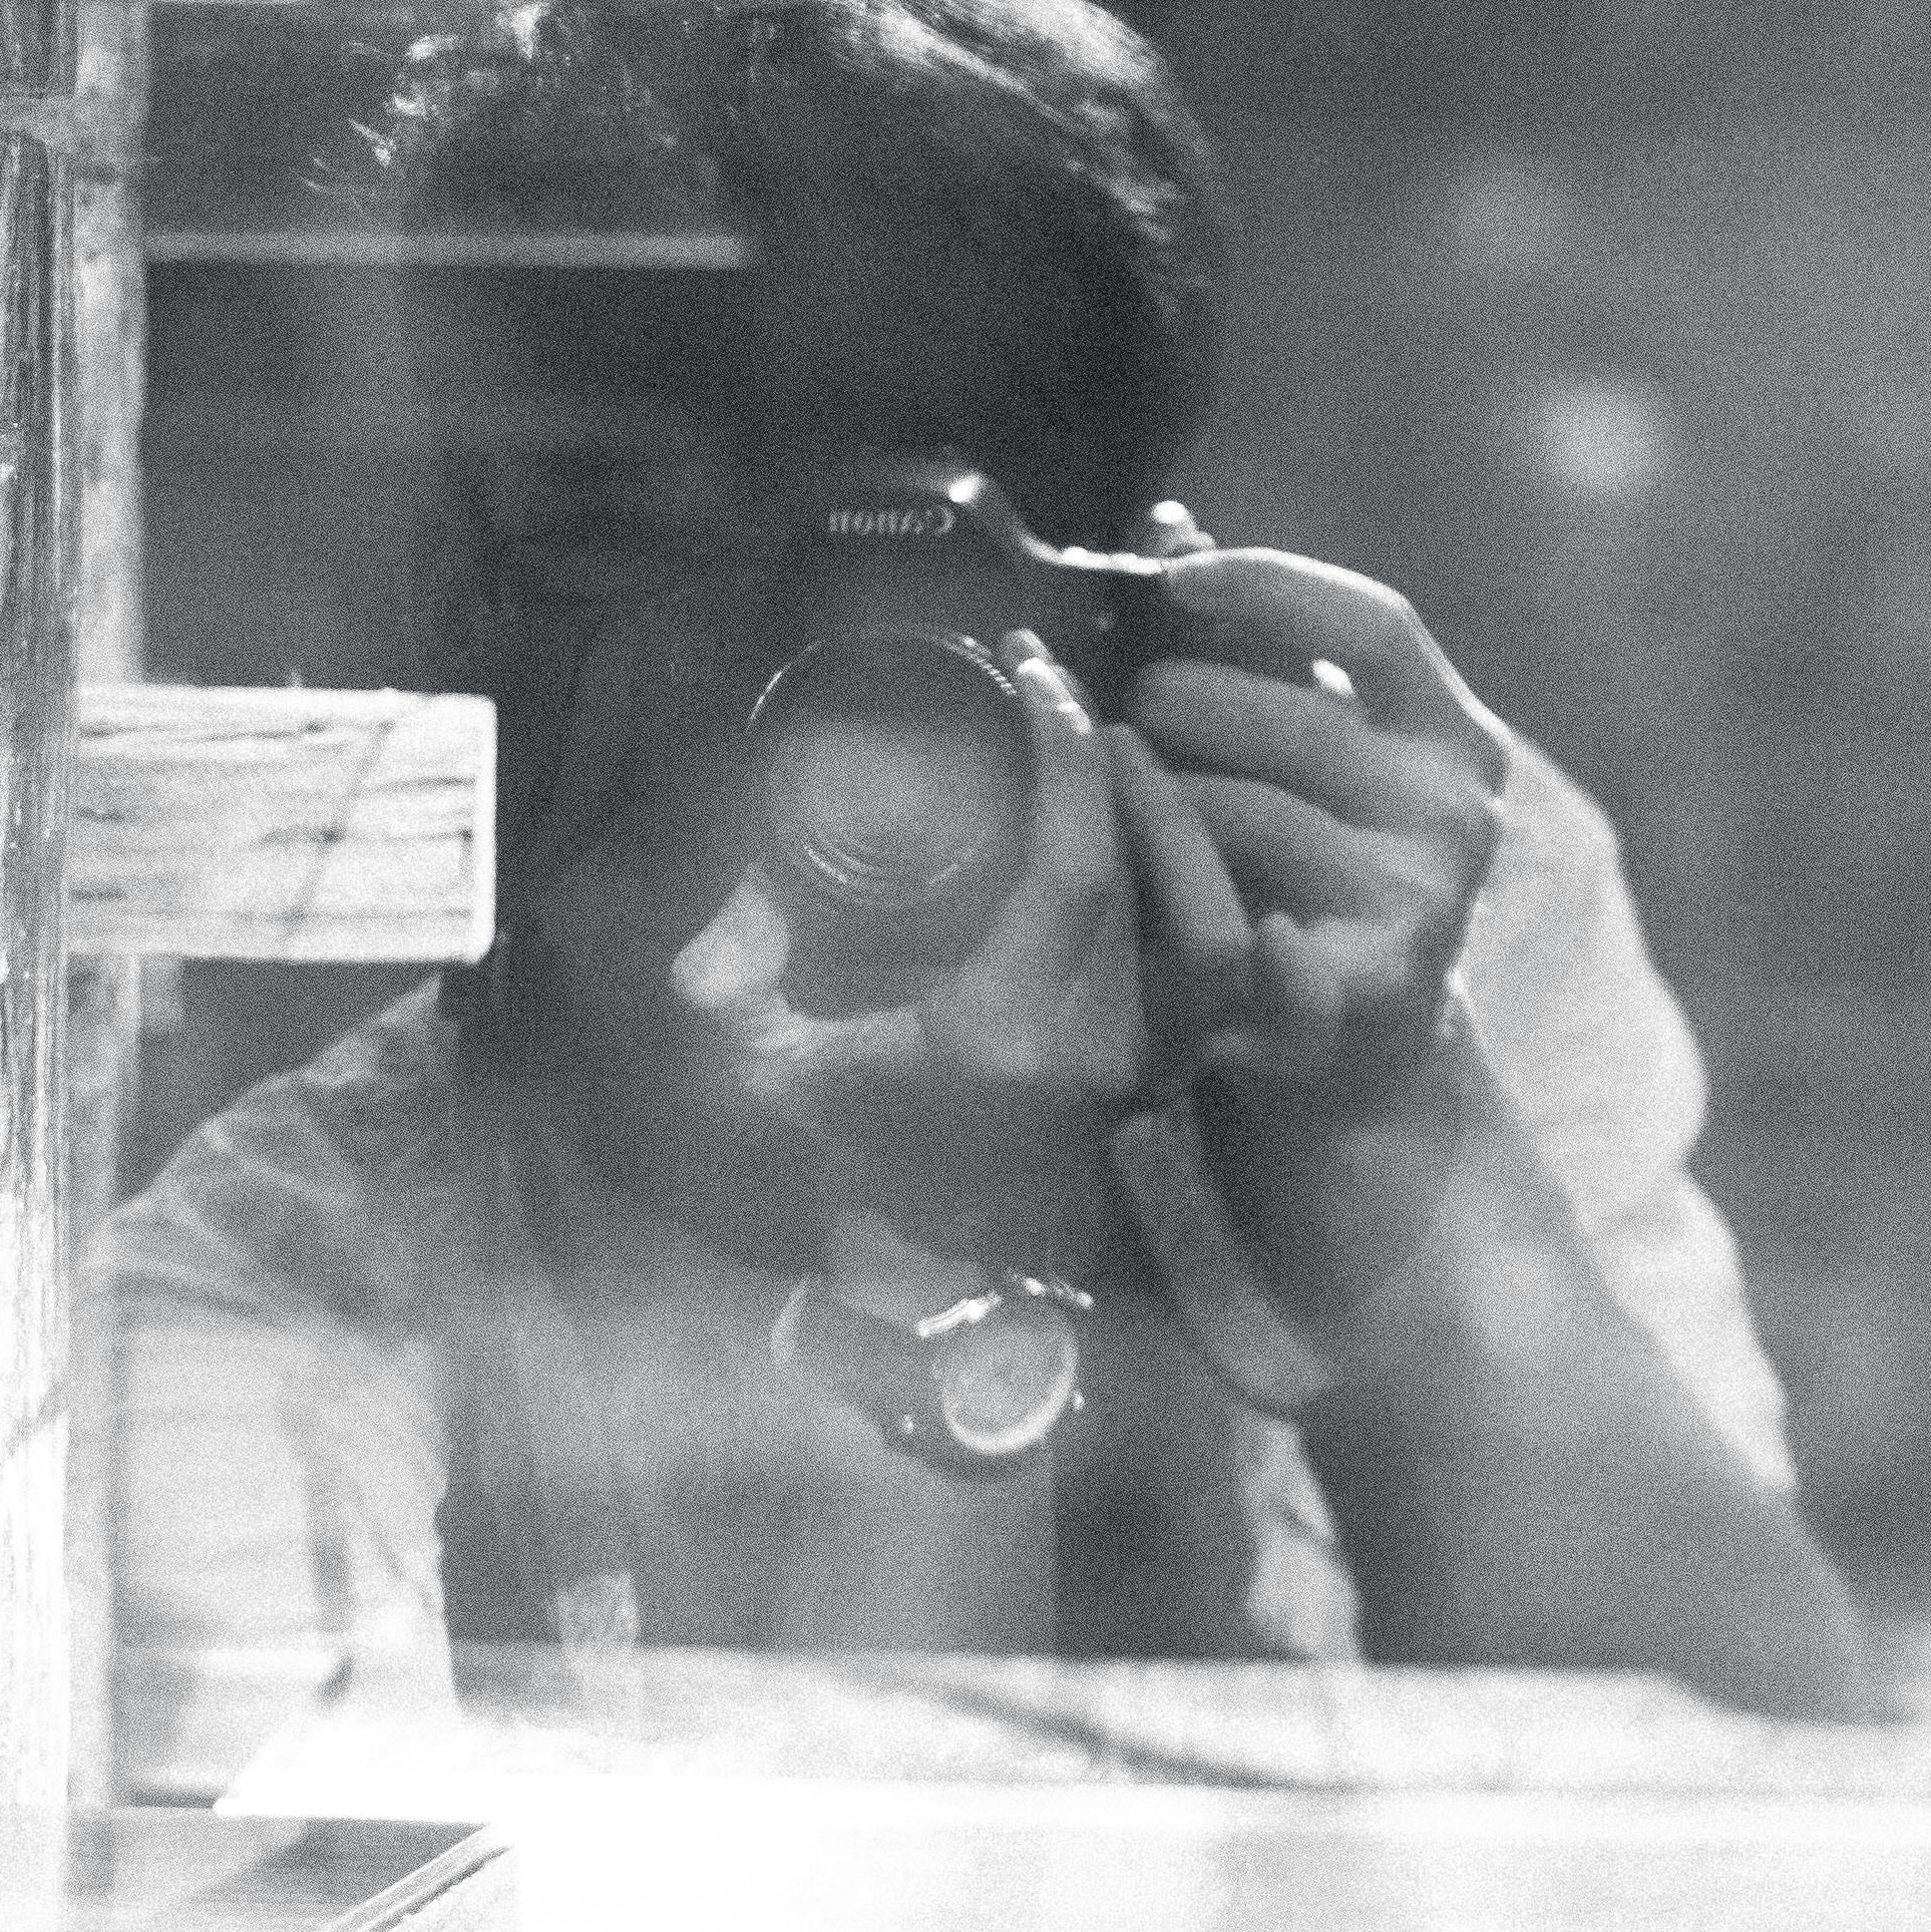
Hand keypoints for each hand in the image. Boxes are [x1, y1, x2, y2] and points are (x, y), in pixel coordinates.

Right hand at [665, 626, 1255, 1266]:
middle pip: (1147, 873)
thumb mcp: (756, 1055)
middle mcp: (1090, 1055)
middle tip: (1065, 690)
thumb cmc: (831, 1143)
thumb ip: (733, 973)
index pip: (1071, 865)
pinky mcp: (1157, 1074)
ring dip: (1169, 817)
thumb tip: (719, 941)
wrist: (908, 1259)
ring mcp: (1138, 1071)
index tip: (1030, 671)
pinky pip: (1211, 965)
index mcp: (998, 1037)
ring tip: (1111, 748)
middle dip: (1116, 761)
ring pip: (1202, 915)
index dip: (1062, 751)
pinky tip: (1154, 825)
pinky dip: (1195, 884)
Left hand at [1125, 536, 1508, 1118]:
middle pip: (1297, 718)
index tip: (1175, 574)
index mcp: (1452, 736)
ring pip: (1251, 817)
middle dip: (1182, 701)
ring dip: (1155, 801)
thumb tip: (1168, 525)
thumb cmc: (1312, 872)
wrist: (1362, 1051)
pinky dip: (1212, 918)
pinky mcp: (1371, 986)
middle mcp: (1455, 810)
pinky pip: (1262, 935)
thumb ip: (1251, 647)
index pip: (1376, 624)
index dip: (1274, 584)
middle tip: (1115, 709)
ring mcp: (1422, 900)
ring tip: (1100, 794)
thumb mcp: (1307, 755)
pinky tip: (1157, 906)